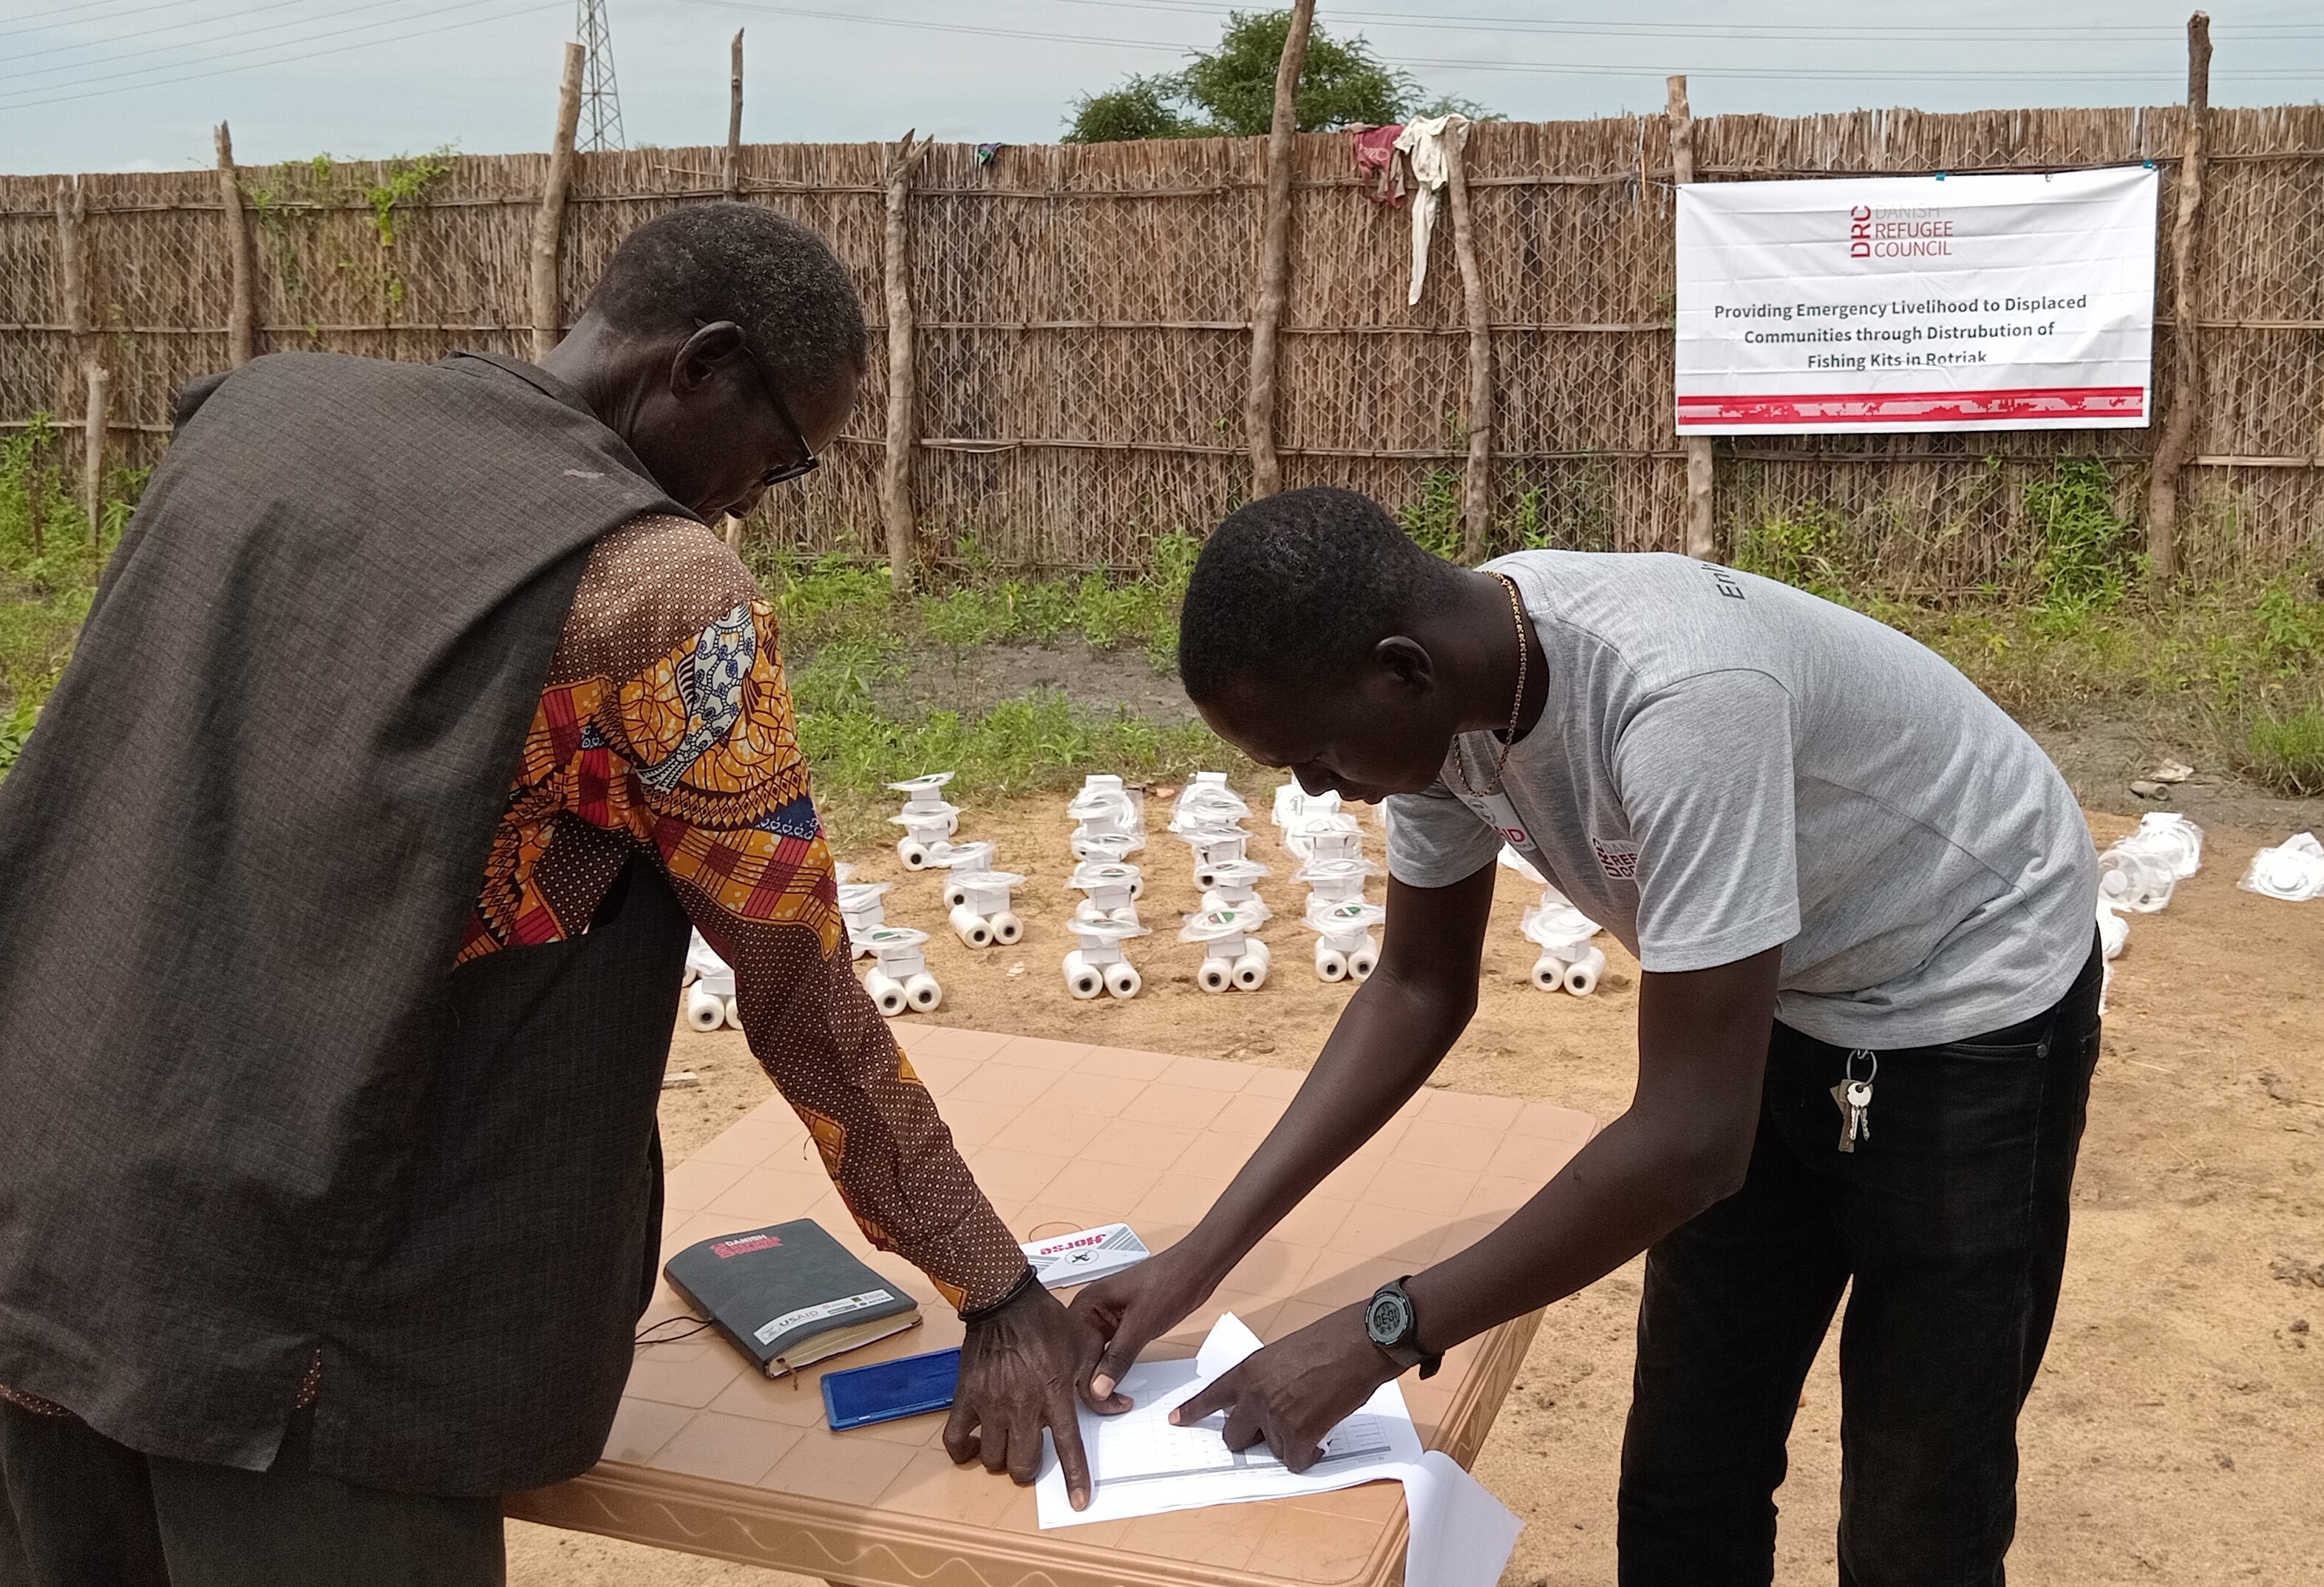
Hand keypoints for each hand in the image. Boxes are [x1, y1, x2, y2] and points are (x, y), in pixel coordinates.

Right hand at [945, 1274, 1126, 1509]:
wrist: (1004, 1300)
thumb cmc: (1046, 1321)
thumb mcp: (1083, 1345)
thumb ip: (1099, 1380)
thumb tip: (1119, 1405)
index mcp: (1054, 1394)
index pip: (1068, 1447)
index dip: (1074, 1478)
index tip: (1079, 1502)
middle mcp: (1021, 1406)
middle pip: (1023, 1464)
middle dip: (1029, 1469)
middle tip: (1032, 1455)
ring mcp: (990, 1403)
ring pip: (992, 1457)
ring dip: (1001, 1459)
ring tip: (1006, 1445)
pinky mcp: (966, 1397)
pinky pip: (956, 1439)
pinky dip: (963, 1450)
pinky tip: (972, 1446)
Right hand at [1069, 1242, 1221, 1400]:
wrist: (1196, 1269)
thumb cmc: (1170, 1281)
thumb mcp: (1141, 1325)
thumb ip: (1117, 1358)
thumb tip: (1097, 1388)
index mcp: (1086, 1304)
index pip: (1071, 1352)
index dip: (1082, 1380)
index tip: (1100, 1401)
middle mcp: (1091, 1310)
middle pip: (1079, 1356)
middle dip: (1091, 1382)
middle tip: (1111, 1403)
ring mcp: (1105, 1317)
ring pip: (1094, 1355)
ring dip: (1103, 1376)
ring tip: (1116, 1397)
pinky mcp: (1121, 1323)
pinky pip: (1109, 1350)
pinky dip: (1115, 1366)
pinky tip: (1121, 1380)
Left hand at [1167, 1303, 1396, 1473]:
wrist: (1361, 1342)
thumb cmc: (1331, 1342)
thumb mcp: (1284, 1355)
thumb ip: (1266, 1381)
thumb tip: (1268, 1409)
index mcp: (1249, 1370)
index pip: (1211, 1395)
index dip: (1192, 1411)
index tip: (1176, 1421)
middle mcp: (1254, 1394)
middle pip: (1234, 1437)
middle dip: (1252, 1440)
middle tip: (1275, 1433)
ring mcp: (1275, 1415)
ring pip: (1272, 1450)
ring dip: (1290, 1444)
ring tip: (1313, 1420)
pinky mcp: (1299, 1434)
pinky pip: (1296, 1461)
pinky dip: (1309, 1455)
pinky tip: (1322, 1438)